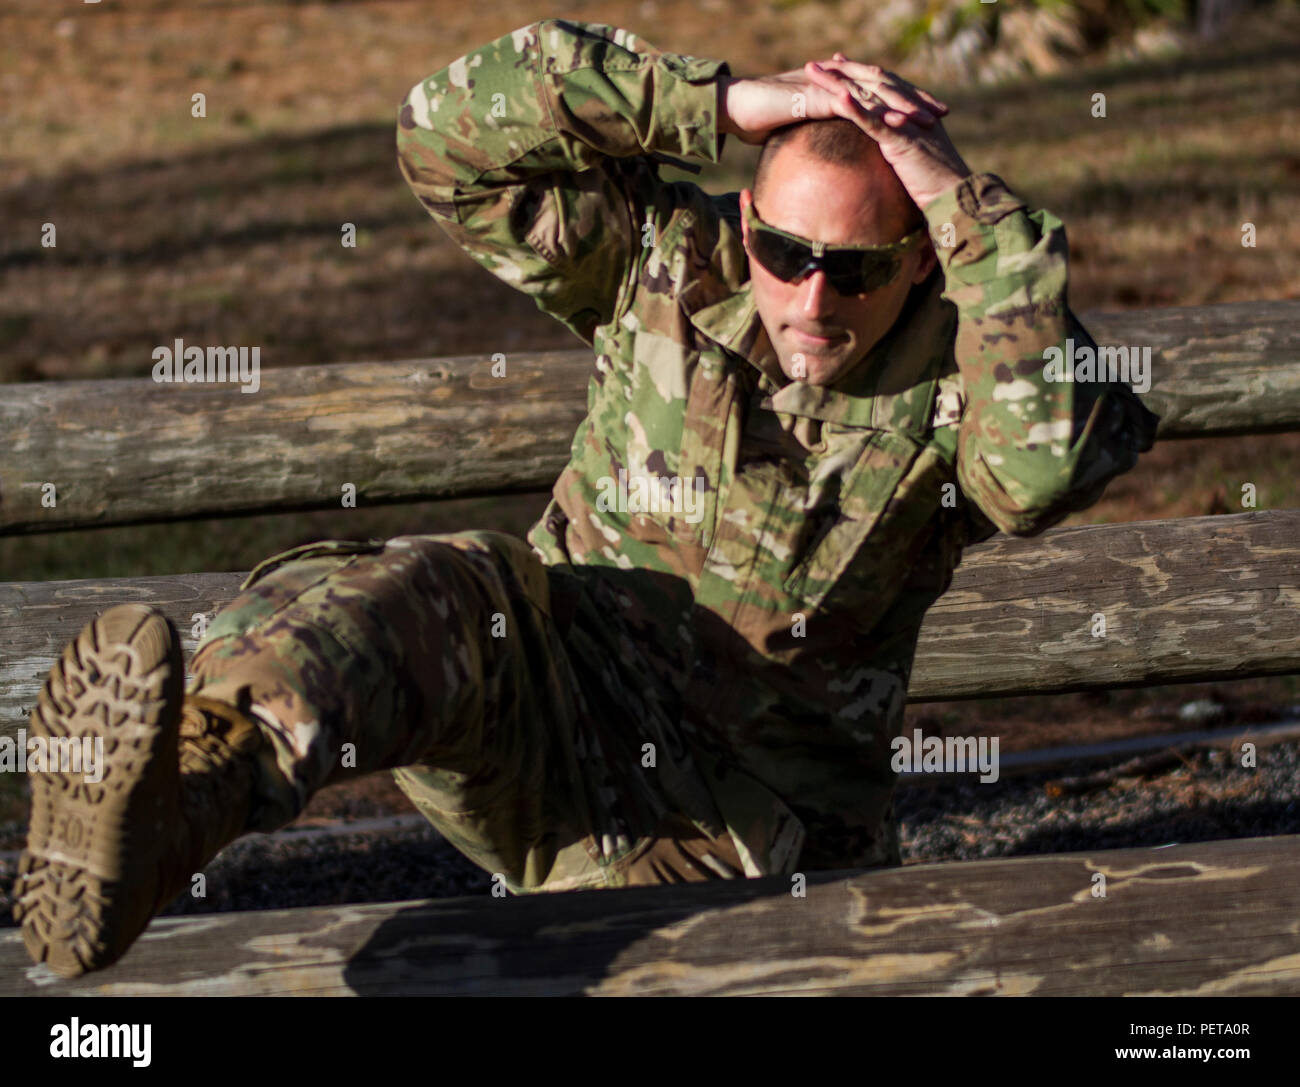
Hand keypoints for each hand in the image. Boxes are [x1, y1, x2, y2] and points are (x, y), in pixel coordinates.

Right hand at [719, 60, 943, 146]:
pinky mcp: (819, 97)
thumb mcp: (793, 125)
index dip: (901, 103)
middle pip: (884, 89)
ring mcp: (828, 87)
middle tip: (941, 114)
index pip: (874, 93)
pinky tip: (898, 126)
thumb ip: (812, 128)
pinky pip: (854, 106)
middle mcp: (835, 83)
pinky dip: (878, 115)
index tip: (924, 117)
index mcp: (833, 88)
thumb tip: (820, 144)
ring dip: (904, 106)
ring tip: (928, 120)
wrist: (733, 107)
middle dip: (914, 101)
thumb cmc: (756, 118)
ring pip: (875, 94)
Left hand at [802, 54, 970, 208]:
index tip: (832, 68)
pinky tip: (838, 99)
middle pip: (869, 85)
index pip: (877, 89)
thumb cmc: (933, 182)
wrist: (955, 194)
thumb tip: (881, 153)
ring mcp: (906, 122)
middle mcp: (907, 110)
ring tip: (813, 74)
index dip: (854, 78)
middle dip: (839, 75)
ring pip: (868, 98)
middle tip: (811, 66)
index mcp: (909, 113)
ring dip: (838, 85)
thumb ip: (896, 149)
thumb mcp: (911, 160)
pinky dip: (857, 110)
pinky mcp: (903, 140)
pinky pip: (876, 122)